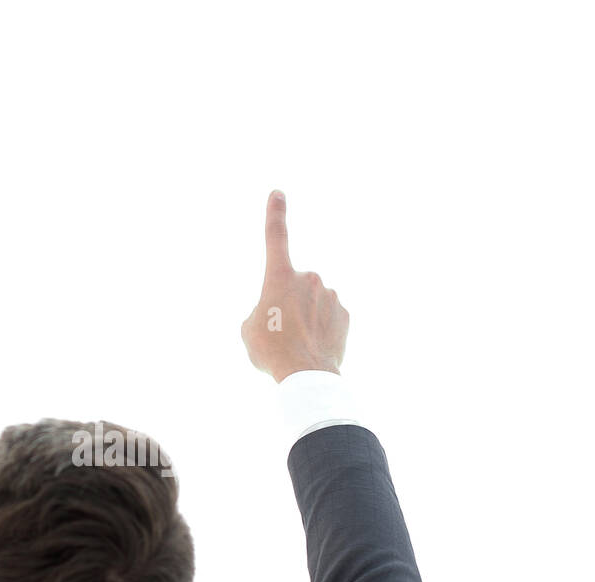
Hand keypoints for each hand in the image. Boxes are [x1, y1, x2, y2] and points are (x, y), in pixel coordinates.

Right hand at [240, 190, 348, 382]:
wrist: (306, 375)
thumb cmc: (271, 351)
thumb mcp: (249, 329)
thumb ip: (261, 311)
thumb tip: (276, 311)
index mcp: (280, 276)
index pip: (276, 237)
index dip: (275, 214)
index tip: (278, 193)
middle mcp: (309, 277)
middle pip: (294, 286)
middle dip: (288, 304)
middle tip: (281, 332)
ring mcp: (330, 295)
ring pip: (313, 302)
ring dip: (305, 318)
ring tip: (297, 344)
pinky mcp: (345, 314)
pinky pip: (329, 317)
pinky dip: (321, 329)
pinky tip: (314, 347)